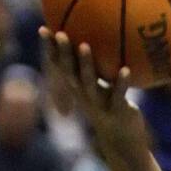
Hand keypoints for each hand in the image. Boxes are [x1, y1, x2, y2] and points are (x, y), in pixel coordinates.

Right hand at [39, 28, 145, 156]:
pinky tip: (126, 69)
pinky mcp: (117, 112)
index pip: (59, 66)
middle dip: (63, 53)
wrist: (123, 142)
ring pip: (89, 83)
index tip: (44, 28)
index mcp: (77, 88)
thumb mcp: (101, 90)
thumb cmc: (111, 108)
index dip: (50, 49)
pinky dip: (121, 82)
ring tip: (84, 45)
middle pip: (69, 73)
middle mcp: (83, 95)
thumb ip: (99, 70)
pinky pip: (118, 95)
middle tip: (60, 33)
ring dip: (85, 64)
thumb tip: (99, 41)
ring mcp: (99, 105)